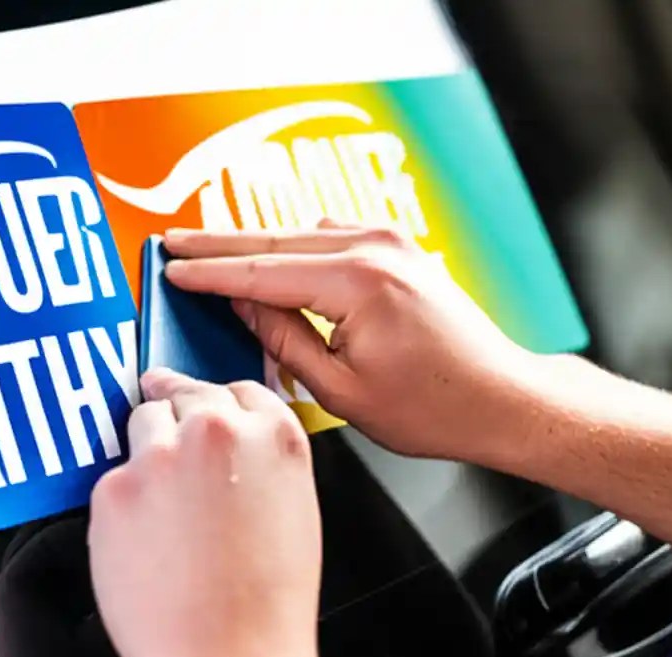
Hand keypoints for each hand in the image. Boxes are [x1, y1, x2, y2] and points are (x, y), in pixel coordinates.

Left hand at [88, 369, 338, 656]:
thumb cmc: (267, 607)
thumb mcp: (294, 511)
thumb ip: (263, 461)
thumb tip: (234, 446)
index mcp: (273, 435)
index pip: (238, 388)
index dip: (219, 403)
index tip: (203, 408)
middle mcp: (215, 432)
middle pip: (184, 395)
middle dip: (179, 421)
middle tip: (174, 452)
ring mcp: (158, 456)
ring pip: (142, 422)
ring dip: (148, 451)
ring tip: (164, 509)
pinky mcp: (113, 489)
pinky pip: (113, 479)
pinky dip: (124, 504)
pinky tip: (146, 545)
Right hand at [162, 220, 544, 464]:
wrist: (500, 397)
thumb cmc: (433, 406)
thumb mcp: (341, 390)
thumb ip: (284, 340)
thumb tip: (244, 304)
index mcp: (357, 283)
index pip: (260, 270)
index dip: (209, 272)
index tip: (171, 268)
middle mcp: (374, 249)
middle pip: (274, 240)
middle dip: (217, 243)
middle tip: (172, 242)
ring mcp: (390, 242)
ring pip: (299, 235)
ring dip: (253, 243)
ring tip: (207, 250)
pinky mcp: (397, 249)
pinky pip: (329, 237)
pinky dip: (291, 246)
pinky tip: (267, 257)